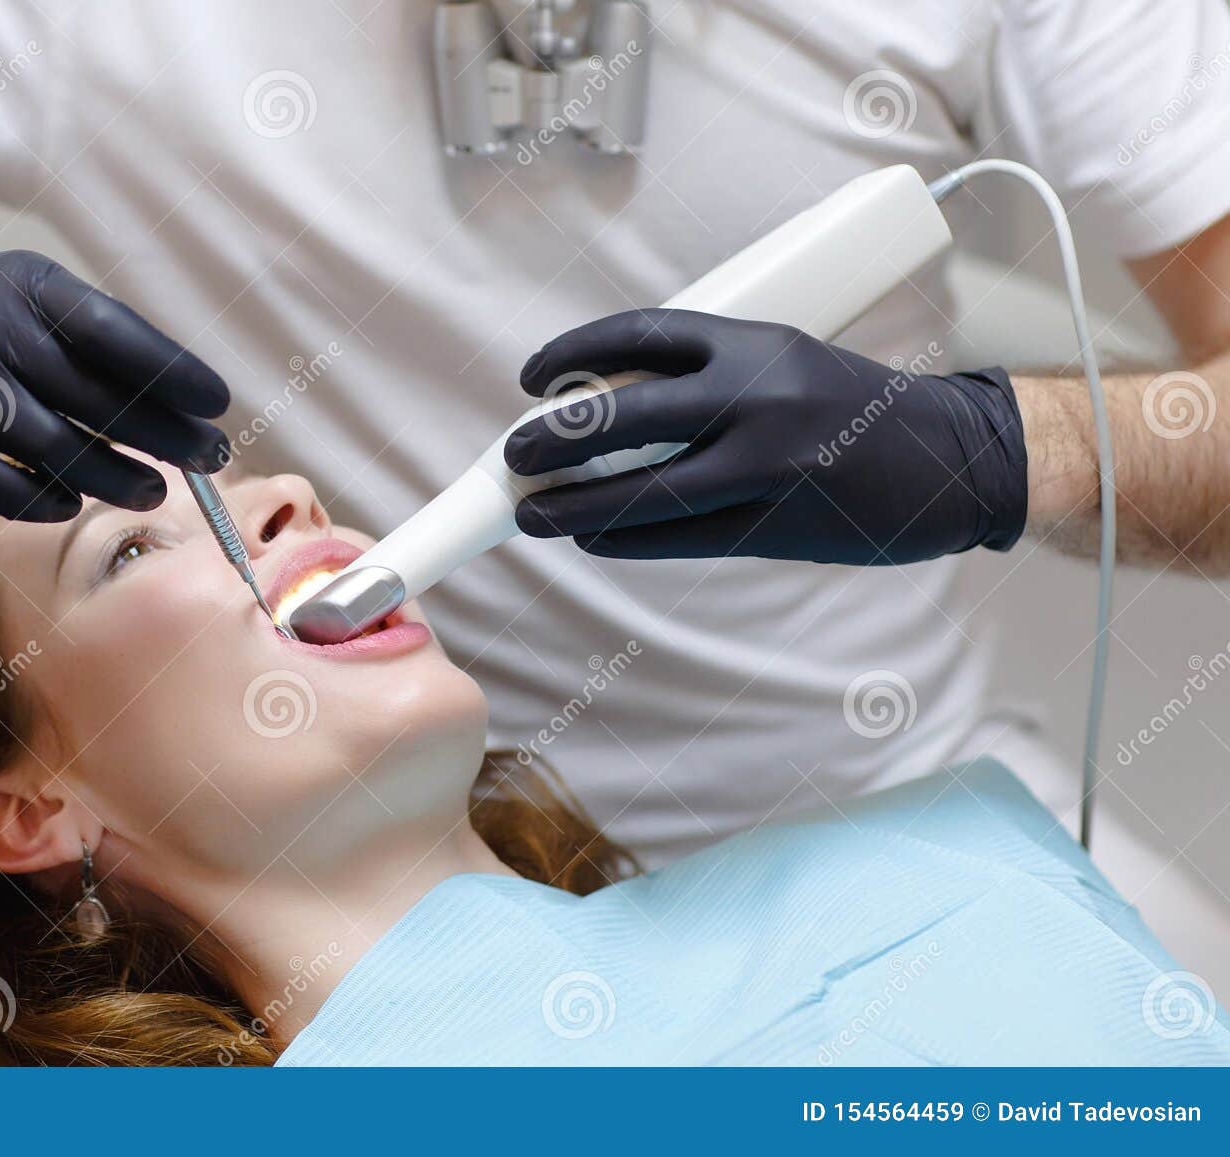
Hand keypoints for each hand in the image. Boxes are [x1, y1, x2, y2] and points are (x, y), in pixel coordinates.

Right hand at [0, 229, 229, 520]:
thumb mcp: (23, 297)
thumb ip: (91, 339)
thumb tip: (181, 401)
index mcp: (24, 284)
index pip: (113, 332)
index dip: (172, 372)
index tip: (218, 404)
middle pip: (95, 397)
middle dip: (165, 435)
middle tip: (211, 458)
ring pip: (54, 449)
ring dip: (114, 478)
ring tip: (152, 491)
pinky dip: (43, 500)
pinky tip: (73, 503)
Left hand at [504, 309, 1027, 563]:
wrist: (950, 459)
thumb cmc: (854, 407)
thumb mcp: (784, 360)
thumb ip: (708, 377)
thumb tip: (608, 406)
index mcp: (755, 339)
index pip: (641, 334)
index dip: (573, 352)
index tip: (530, 377)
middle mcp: (756, 396)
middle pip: (625, 417)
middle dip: (555, 438)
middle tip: (514, 454)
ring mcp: (765, 464)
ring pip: (643, 492)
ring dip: (577, 507)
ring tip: (534, 513)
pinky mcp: (775, 524)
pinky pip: (680, 537)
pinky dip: (627, 539)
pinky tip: (594, 537)